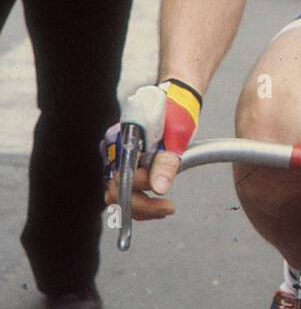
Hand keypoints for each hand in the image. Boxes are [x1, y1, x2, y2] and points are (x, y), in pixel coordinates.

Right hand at [102, 80, 200, 221]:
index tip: (166, 202)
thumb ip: (166, 162)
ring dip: (141, 206)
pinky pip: (127, 188)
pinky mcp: (128, 162)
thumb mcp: (176, 135)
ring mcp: (120, 157)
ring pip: (120, 194)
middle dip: (142, 207)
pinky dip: (141, 199)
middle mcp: (115, 150)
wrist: (178, 99)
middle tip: (168, 209)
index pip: (120, 182)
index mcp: (123, 141)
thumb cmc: (177, 111)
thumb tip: (159, 188)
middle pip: (116, 193)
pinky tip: (158, 202)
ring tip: (165, 208)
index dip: (140, 198)